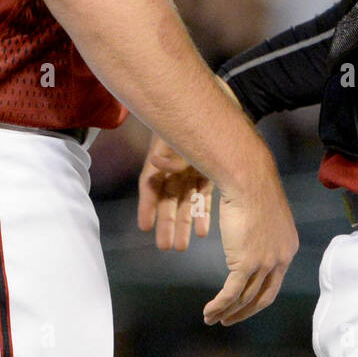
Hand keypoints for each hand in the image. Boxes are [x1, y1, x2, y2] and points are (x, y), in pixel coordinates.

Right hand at [137, 133, 212, 251]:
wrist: (213, 110)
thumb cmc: (187, 122)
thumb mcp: (176, 138)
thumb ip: (171, 156)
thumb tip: (158, 164)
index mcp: (160, 159)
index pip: (149, 187)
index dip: (146, 207)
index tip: (144, 226)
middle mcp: (174, 169)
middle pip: (167, 201)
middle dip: (167, 223)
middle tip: (164, 246)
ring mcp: (191, 173)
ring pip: (185, 203)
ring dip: (184, 224)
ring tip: (181, 247)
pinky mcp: (207, 175)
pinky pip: (203, 198)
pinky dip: (202, 214)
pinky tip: (203, 232)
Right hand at [203, 164, 298, 326]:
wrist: (248, 181)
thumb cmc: (252, 188)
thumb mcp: (264, 213)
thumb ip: (261, 231)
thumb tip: (251, 237)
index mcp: (287, 247)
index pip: (274, 281)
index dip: (258, 296)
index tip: (244, 302)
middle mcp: (280, 259)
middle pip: (263, 296)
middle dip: (245, 311)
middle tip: (230, 319)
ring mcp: (264, 263)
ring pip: (245, 297)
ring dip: (227, 312)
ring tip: (213, 319)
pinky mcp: (246, 263)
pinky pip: (231, 292)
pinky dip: (219, 305)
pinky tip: (209, 311)